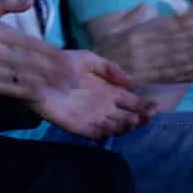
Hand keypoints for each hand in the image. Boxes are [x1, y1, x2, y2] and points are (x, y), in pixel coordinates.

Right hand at [0, 0, 75, 98]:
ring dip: (46, 84)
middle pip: (32, 63)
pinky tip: (42, 94)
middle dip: (56, 71)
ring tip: (64, 88)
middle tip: (74, 78)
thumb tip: (31, 1)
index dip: (53, 54)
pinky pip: (10, 89)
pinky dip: (27, 92)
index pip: (32, 44)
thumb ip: (8, 3)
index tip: (70, 60)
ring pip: (23, 78)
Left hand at [32, 50, 156, 138]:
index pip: (133, 103)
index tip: (154, 107)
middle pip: (128, 117)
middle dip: (140, 118)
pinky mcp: (76, 126)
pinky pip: (94, 133)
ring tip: (133, 119)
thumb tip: (130, 81)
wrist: (37, 72)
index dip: (145, 106)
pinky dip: (105, 132)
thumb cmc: (63, 64)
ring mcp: (91, 117)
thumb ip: (109, 68)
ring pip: (114, 127)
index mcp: (110, 92)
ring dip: (125, 126)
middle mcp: (104, 107)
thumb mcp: (88, 60)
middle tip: (147, 115)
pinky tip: (112, 126)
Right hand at [90, 2, 192, 86]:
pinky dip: (192, 76)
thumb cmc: (102, 51)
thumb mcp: (114, 29)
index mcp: (137, 33)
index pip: (169, 28)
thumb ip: (133, 17)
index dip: (192, 28)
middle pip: (182, 46)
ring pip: (182, 62)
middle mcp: (143, 48)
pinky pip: (173, 78)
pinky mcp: (147, 80)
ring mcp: (146, 65)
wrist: (86, 75)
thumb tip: (147, 4)